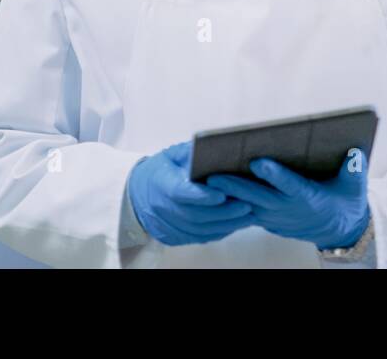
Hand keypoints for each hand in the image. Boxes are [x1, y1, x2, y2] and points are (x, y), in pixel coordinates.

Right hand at [127, 141, 253, 245]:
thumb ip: (193, 153)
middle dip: (223, 211)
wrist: (137, 193)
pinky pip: (200, 237)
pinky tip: (236, 223)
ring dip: (226, 224)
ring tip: (248, 214)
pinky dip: (220, 231)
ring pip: (200, 230)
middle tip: (247, 204)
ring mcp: (167, 225)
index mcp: (161, 183)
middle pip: (195, 215)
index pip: (181, 192)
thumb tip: (218, 148)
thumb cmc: (162, 169)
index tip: (222, 193)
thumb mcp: (173, 154)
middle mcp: (162, 208)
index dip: (201, 196)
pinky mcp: (174, 237)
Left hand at [207, 150, 369, 249]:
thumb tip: (354, 153)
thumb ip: (354, 170)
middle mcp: (289, 210)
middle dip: (235, 186)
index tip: (258, 162)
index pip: (290, 186)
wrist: (338, 231)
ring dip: (227, 195)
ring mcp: (276, 217)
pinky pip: (245, 212)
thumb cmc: (345, 202)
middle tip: (213, 174)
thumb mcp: (355, 187)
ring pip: (247, 206)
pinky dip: (230, 202)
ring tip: (205, 178)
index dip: (274, 175)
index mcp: (310, 199)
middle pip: (258, 197)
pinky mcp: (268, 220)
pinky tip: (213, 189)